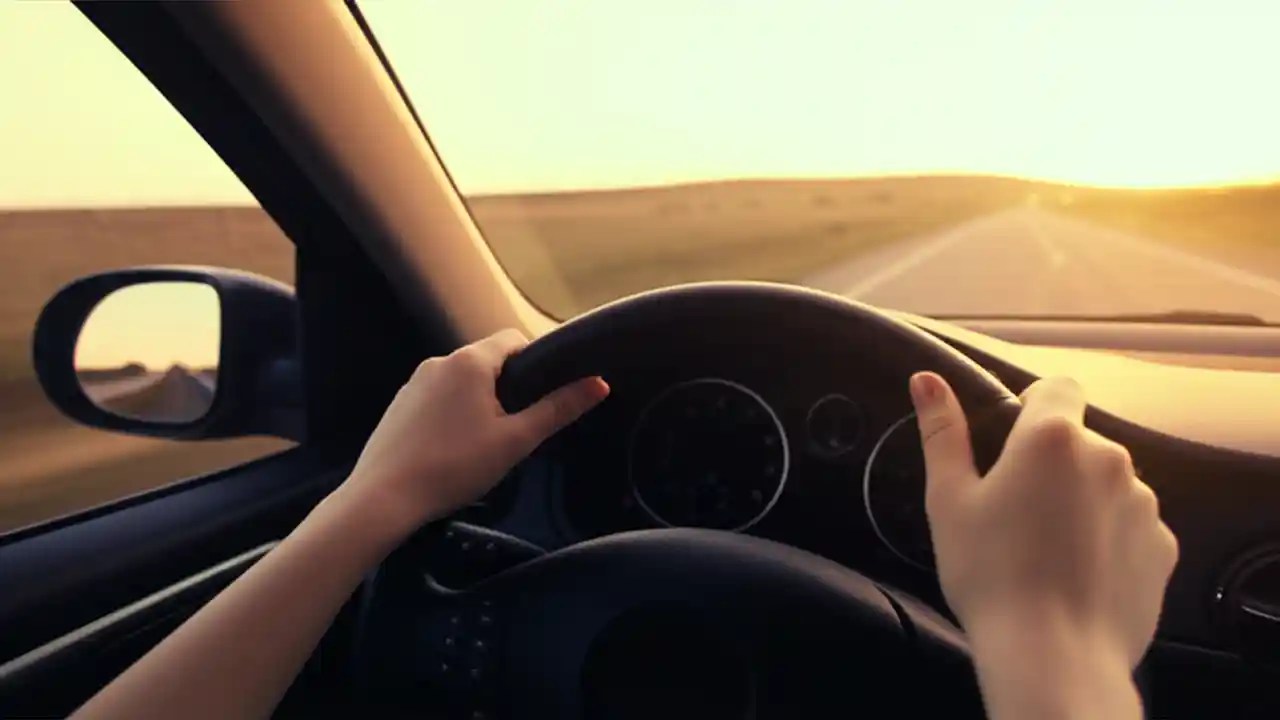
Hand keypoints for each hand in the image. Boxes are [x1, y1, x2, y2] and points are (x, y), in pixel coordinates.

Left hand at [341, 329, 608, 541]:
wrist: (383, 498)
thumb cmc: (456, 466)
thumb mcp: (515, 441)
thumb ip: (558, 409)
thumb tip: (600, 383)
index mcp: (471, 361)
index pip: (514, 339)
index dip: (537, 361)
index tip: (545, 396)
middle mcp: (439, 361)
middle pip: (487, 360)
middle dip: (508, 386)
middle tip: (519, 428)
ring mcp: (414, 383)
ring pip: (461, 381)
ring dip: (479, 401)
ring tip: (486, 444)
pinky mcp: (398, 405)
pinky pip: (437, 398)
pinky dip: (452, 413)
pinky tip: (452, 450)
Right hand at [909, 372, 1177, 669]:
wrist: (1053, 657)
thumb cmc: (990, 575)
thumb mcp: (949, 501)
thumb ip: (943, 432)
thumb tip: (926, 379)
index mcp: (1052, 438)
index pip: (1057, 388)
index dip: (1033, 406)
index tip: (1011, 442)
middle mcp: (1108, 459)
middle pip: (1079, 441)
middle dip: (1052, 464)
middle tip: (1014, 511)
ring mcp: (1143, 503)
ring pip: (1105, 484)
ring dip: (1081, 500)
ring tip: (1045, 549)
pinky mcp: (1161, 546)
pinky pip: (1130, 525)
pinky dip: (1107, 538)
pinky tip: (1076, 573)